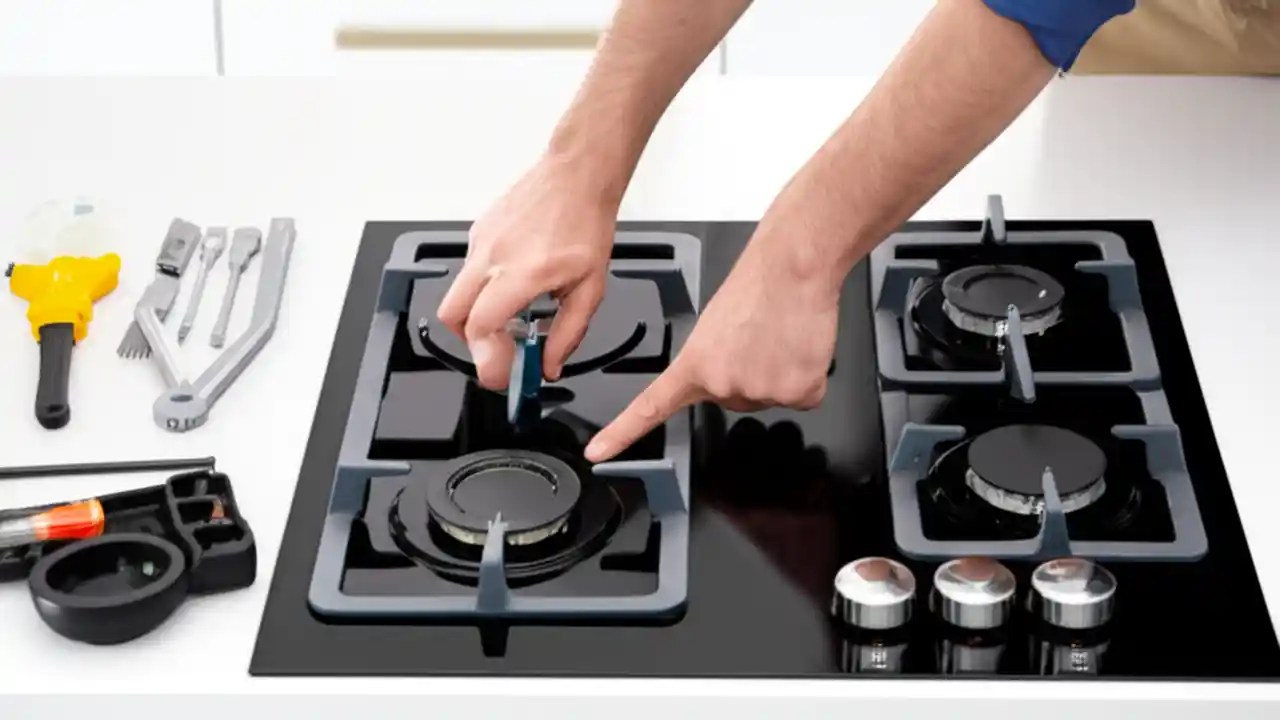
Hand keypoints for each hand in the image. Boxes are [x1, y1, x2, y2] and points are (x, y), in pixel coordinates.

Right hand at [437, 154, 618, 388]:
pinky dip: (484, 288)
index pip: (481, 327)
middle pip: (453, 317)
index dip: (485, 360)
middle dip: (473, 343)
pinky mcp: (477, 231)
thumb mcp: (591, 288)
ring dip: (479, 314)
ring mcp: (480, 241)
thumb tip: (550, 366)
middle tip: (502, 350)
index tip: (500, 376)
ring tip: (515, 314)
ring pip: (458, 294)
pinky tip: (514, 283)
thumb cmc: (586, 223)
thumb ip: (568, 332)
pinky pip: (469, 270)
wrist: (577, 174)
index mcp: (522, 273)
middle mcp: (492, 256)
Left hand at [584, 227, 840, 462]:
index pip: (650, 407)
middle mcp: (722, 386)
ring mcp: (760, 393)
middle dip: (749, 373)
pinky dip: (805, 375)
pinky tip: (799, 347)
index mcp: (694, 366)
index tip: (598, 453)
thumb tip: (731, 378)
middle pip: (737, 399)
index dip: (621, 435)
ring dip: (778, 371)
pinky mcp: (797, 393)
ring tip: (779, 337)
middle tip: (758, 339)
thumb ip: (712, 363)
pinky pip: (803, 396)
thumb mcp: (714, 327)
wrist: (793, 267)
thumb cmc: (756, 285)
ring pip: (771, 397)